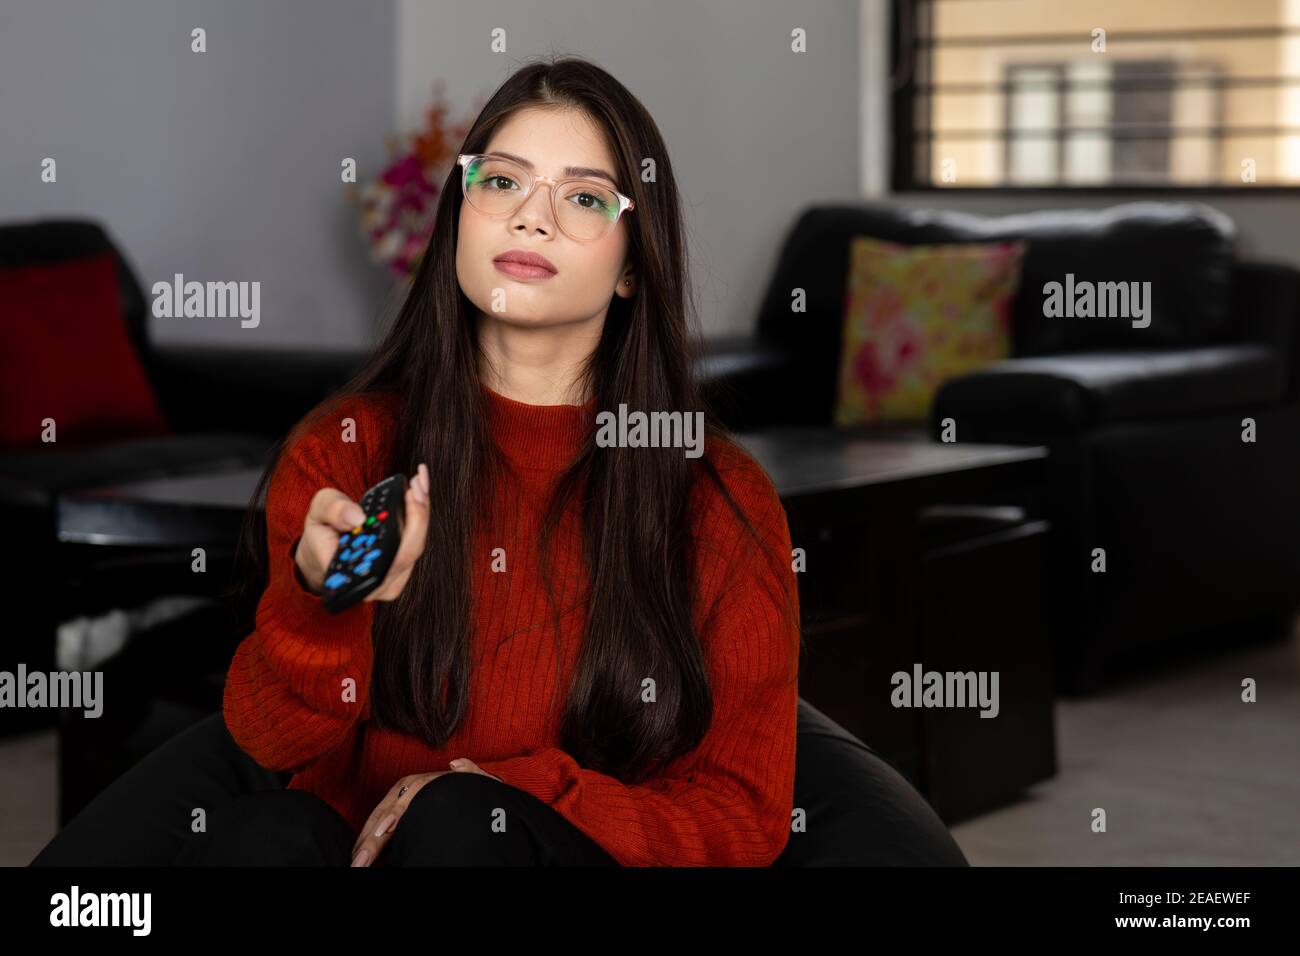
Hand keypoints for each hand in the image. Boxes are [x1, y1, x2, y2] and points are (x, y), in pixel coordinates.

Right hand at [293, 463, 429, 599]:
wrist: (321, 555)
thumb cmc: (320, 537)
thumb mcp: (317, 515)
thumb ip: (332, 512)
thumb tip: (359, 517)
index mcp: (351, 577)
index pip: (388, 557)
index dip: (405, 526)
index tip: (409, 493)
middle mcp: (376, 585)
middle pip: (410, 550)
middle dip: (419, 512)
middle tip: (417, 482)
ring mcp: (391, 581)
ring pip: (416, 546)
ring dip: (422, 511)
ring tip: (420, 481)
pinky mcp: (400, 572)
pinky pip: (416, 544)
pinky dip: (420, 517)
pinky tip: (419, 493)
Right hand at [350, 759, 503, 866]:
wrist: (470, 804)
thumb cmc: (468, 794)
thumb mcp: (475, 784)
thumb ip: (470, 773)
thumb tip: (456, 764)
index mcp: (422, 782)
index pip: (405, 797)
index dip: (394, 814)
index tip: (386, 830)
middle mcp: (404, 791)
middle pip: (384, 813)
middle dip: (370, 837)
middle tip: (360, 860)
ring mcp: (396, 805)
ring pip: (376, 822)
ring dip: (365, 842)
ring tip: (357, 863)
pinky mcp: (394, 821)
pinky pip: (378, 831)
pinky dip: (369, 844)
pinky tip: (362, 859)